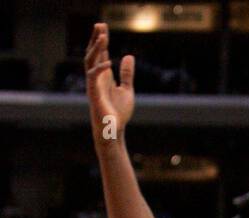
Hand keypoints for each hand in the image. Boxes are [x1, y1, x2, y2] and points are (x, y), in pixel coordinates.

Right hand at [86, 23, 134, 144]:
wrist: (114, 131)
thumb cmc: (119, 114)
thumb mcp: (127, 90)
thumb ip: (126, 74)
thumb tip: (128, 56)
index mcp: (104, 76)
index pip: (101, 54)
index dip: (102, 40)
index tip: (103, 26)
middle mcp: (97, 78)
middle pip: (93, 53)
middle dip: (95, 39)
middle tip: (100, 24)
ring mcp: (94, 85)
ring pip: (90, 61)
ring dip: (96, 48)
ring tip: (103, 36)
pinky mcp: (94, 94)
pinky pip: (93, 77)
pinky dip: (100, 68)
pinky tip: (109, 62)